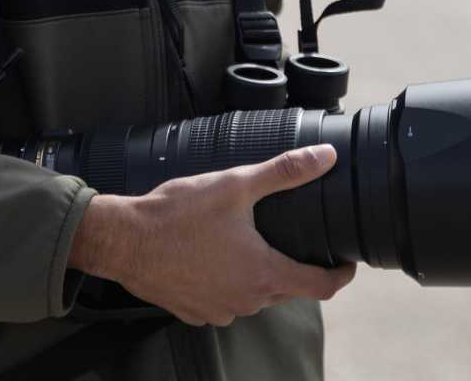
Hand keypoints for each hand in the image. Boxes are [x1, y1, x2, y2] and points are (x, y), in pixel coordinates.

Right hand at [68, 144, 358, 326]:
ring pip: (252, 296)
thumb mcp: (236, 185)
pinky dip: (224, 283)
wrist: (124, 240)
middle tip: (285, 237)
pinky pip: (222, 301)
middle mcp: (246, 300)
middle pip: (285, 289)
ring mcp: (219, 310)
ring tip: (242, 242)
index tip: (345, 262)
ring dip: (254, 274)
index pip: (321, 287)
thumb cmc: (177, 215)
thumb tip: (324, 158)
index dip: (340, 275)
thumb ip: (285, 172)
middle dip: (291, 266)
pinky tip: (210, 258)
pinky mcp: (194, 312)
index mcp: (264, 273)